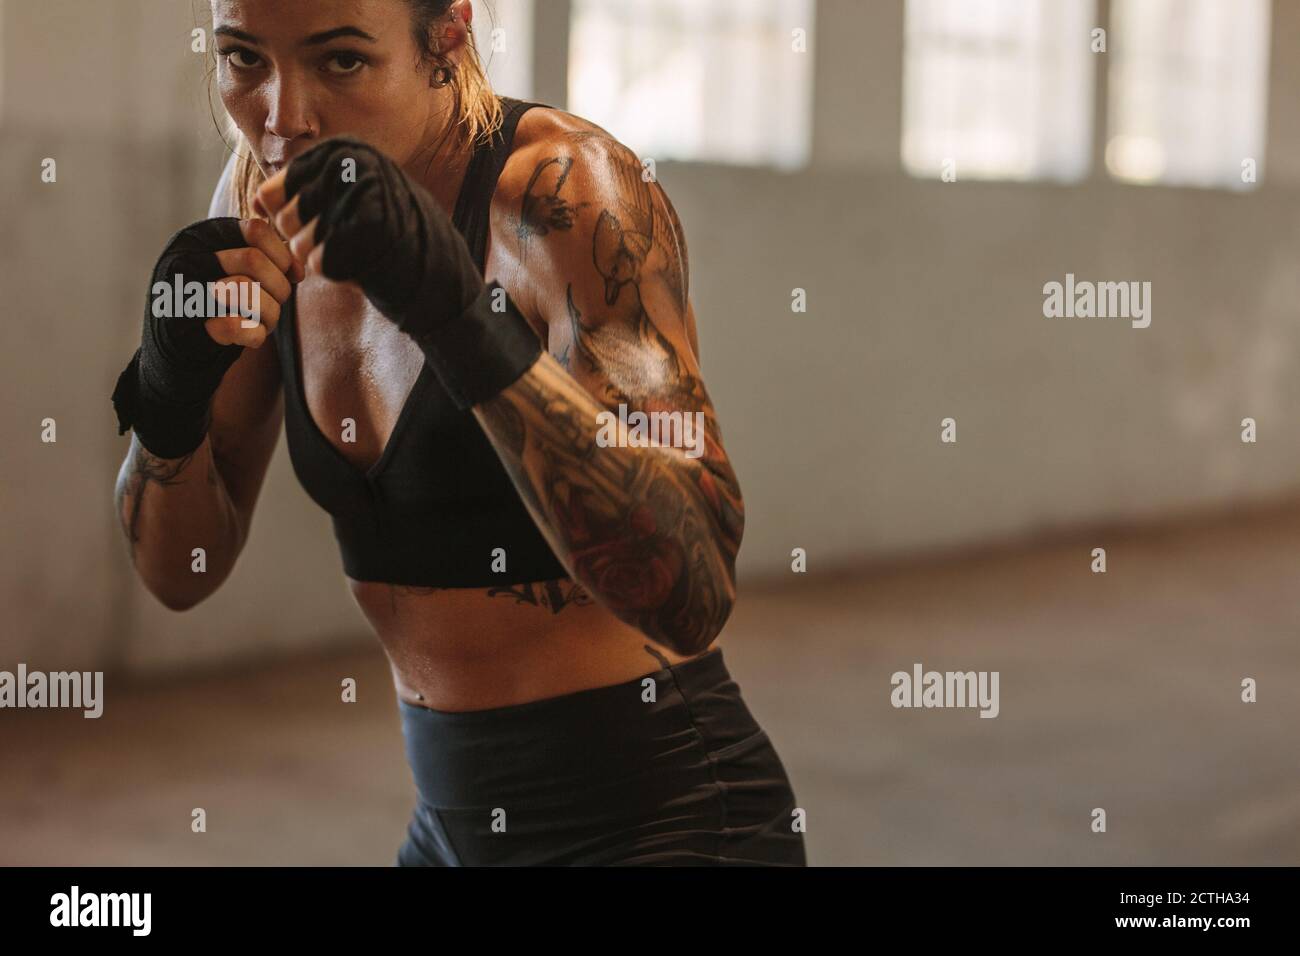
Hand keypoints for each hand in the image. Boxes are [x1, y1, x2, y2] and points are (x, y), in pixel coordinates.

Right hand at [111, 217, 298, 457]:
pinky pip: (236, 326)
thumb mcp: (239, 273)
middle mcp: (184, 259)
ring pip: (246, 292)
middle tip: (277, 302)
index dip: (282, 255)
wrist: (177, 350)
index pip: (255, 230)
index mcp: (199, 239)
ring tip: (263, 321)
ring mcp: (180, 293)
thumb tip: (299, 270)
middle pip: (253, 260)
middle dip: (278, 287)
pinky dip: (255, 335)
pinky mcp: (183, 328)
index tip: (288, 274)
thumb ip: (269, 262)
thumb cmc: (219, 305)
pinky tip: (251, 336)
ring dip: (270, 314)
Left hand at [253, 137, 483, 338]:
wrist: (439, 269)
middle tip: (339, 243)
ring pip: (299, 242)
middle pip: (285, 219)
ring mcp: (361, 196)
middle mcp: (350, 166)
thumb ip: (303, 192)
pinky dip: (335, 272)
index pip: (274, 192)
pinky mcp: (367, 231)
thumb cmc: (388, 233)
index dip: (288, 220)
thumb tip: (255, 201)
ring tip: (351, 252)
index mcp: (343, 150)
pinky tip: (360, 263)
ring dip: (320, 259)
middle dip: (304, 242)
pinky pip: (319, 262)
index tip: (317, 226)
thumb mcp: (347, 197)